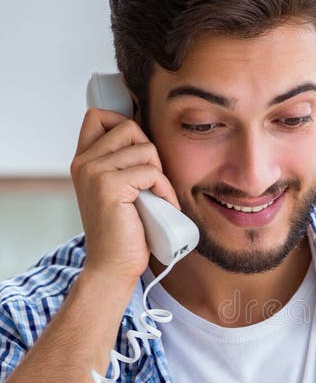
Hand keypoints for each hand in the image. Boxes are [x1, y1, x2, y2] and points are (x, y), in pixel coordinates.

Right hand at [70, 108, 179, 286]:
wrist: (112, 266)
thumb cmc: (122, 231)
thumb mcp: (116, 191)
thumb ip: (120, 164)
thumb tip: (145, 139)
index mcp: (83, 161)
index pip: (98, 116)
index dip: (124, 123)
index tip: (139, 151)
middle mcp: (84, 163)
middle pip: (129, 127)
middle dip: (149, 152)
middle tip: (151, 182)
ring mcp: (94, 173)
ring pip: (145, 149)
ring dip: (160, 175)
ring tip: (156, 197)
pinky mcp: (110, 187)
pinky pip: (152, 172)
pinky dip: (165, 190)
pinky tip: (162, 206)